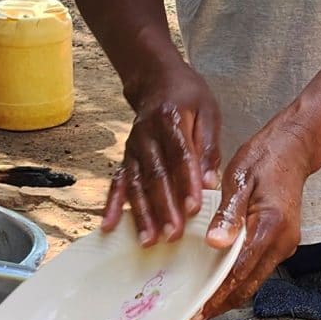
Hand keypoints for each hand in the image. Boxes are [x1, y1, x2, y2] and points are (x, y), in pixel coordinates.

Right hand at [104, 54, 221, 244]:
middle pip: (156, 175)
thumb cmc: (188, 97)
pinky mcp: (126, 157)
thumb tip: (211, 182)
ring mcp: (133, 148)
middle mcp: (147, 135)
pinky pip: (117, 182)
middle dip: (164, 207)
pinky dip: (111, 205)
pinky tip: (109, 226)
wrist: (156, 79)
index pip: (180, 155)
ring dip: (141, 214)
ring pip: (136, 184)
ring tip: (148, 240)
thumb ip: (209, 147)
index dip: (186, 182)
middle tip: (172, 234)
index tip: (194, 207)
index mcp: (171, 120)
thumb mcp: (208, 111)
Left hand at [199, 115, 314, 319]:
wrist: (293, 149)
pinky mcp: (282, 242)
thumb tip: (215, 243)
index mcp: (271, 226)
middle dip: (223, 303)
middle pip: (249, 283)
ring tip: (204, 307)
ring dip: (231, 294)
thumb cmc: (264, 158)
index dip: (219, 294)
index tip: (200, 310)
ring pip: (255, 279)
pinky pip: (258, 268)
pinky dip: (239, 280)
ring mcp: (285, 244)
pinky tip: (221, 284)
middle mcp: (283, 241)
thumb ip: (228, 213)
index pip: (241, 270)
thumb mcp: (240, 179)